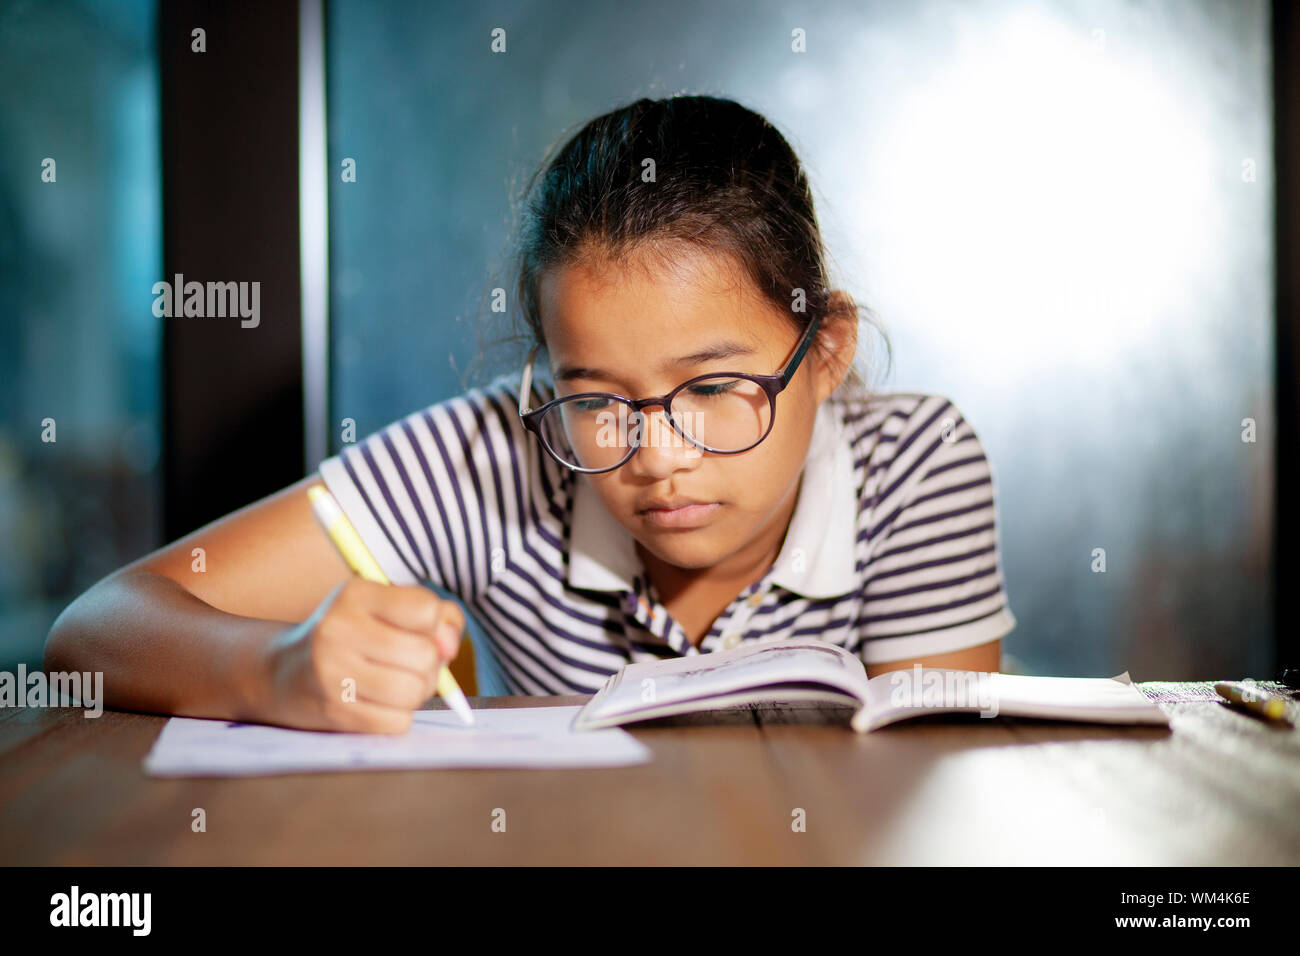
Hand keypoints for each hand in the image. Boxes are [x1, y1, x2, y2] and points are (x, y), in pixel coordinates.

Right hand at [257, 578, 463, 732]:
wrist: (285, 672)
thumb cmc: (354, 636)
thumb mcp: (387, 609)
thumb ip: (436, 617)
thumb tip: (450, 646)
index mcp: (356, 595)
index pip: (425, 610)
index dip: (437, 626)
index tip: (422, 631)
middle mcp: (338, 630)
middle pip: (424, 655)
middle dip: (430, 665)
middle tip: (409, 664)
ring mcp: (332, 672)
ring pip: (414, 691)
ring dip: (417, 693)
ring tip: (397, 684)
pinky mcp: (334, 711)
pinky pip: (397, 722)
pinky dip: (399, 716)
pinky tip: (379, 704)